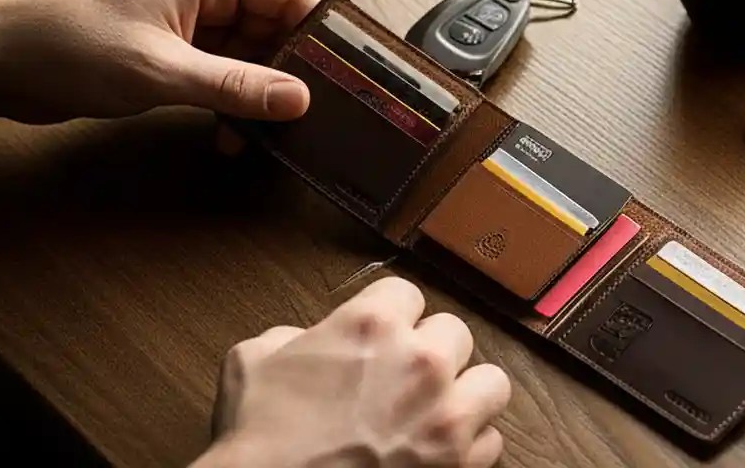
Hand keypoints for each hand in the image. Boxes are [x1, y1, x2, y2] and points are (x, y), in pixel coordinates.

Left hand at [0, 0, 318, 125]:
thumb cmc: (71, 48)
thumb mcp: (162, 72)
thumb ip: (236, 85)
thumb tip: (301, 100)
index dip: (318, 34)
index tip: (343, 79)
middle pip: (276, 27)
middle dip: (291, 73)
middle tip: (311, 120)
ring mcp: (190, 22)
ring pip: (252, 56)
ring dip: (260, 95)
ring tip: (268, 137)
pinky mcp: (174, 51)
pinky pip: (224, 73)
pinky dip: (232, 103)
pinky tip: (231, 136)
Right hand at [194, 277, 510, 467]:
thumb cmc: (258, 437)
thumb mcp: (252, 360)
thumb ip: (296, 335)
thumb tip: (314, 342)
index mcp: (372, 324)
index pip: (407, 293)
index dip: (391, 317)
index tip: (381, 338)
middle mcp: (420, 361)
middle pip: (455, 333)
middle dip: (431, 352)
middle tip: (406, 378)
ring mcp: (446, 414)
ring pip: (491, 382)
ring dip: (466, 393)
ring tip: (439, 409)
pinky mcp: (459, 463)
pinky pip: (491, 442)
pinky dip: (469, 447)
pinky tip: (438, 450)